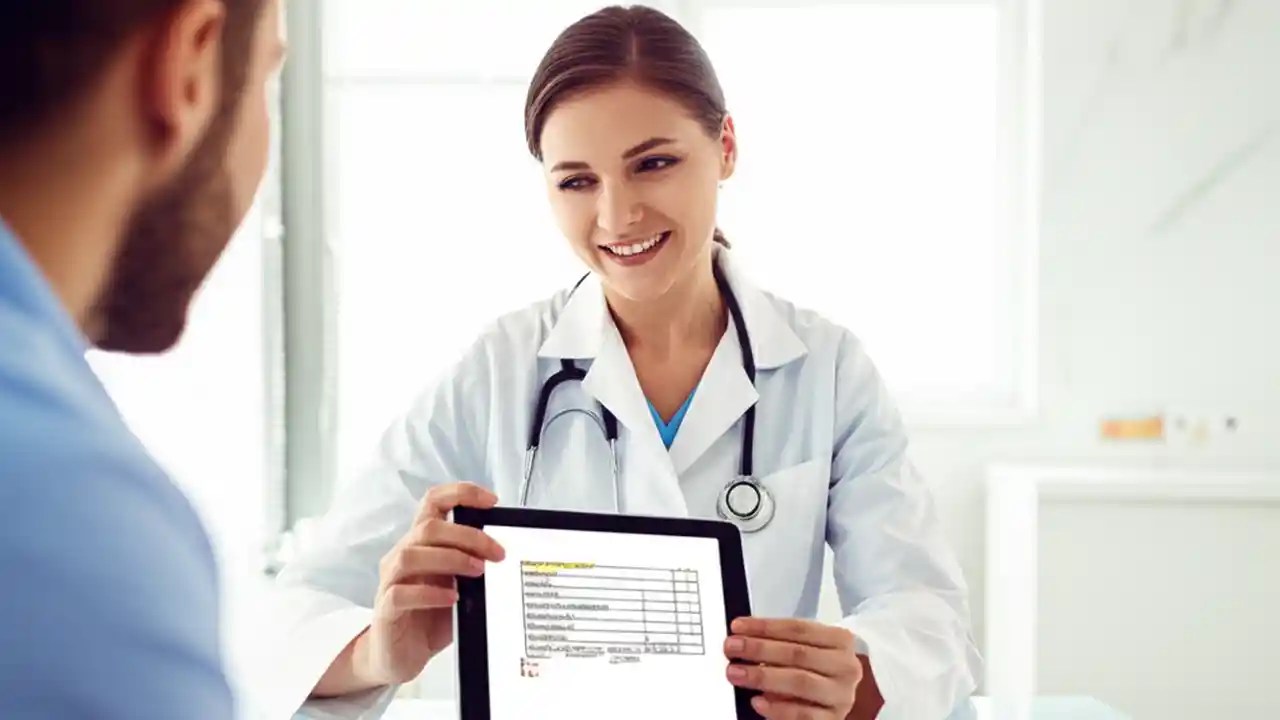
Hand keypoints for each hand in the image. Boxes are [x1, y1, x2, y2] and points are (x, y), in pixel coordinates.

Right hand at [354, 482, 504, 686]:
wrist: (399, 656)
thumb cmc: (431, 617)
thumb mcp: (460, 587)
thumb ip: (474, 567)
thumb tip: (505, 554)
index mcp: (421, 543)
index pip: (434, 502)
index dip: (461, 494)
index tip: (492, 501)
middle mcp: (402, 555)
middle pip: (428, 527)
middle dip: (469, 536)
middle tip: (497, 553)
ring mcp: (390, 581)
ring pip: (410, 555)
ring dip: (450, 559)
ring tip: (477, 572)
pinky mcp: (385, 609)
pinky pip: (400, 594)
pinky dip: (429, 593)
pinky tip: (451, 599)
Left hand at [724, 617, 862, 719]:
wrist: (834, 698)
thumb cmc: (817, 668)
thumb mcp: (806, 649)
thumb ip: (781, 642)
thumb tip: (743, 637)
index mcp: (840, 641)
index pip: (798, 628)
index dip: (765, 627)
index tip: (738, 626)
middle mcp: (845, 667)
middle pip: (798, 654)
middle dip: (760, 649)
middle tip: (732, 647)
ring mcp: (841, 696)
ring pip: (800, 682)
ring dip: (763, 677)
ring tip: (737, 673)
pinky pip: (802, 715)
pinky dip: (777, 708)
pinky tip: (757, 701)